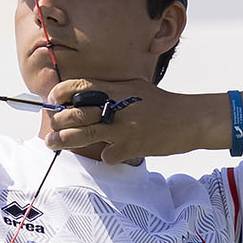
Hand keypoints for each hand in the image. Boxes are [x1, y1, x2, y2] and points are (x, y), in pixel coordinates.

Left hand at [39, 78, 210, 164]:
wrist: (191, 119)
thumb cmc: (160, 104)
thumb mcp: (134, 87)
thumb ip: (110, 90)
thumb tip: (80, 96)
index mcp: (117, 88)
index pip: (80, 86)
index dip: (60, 93)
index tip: (53, 100)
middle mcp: (118, 106)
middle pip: (76, 113)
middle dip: (58, 122)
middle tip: (51, 129)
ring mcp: (124, 127)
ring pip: (84, 134)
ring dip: (64, 140)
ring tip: (52, 143)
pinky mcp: (132, 146)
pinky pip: (108, 154)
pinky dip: (107, 155)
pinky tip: (112, 152)